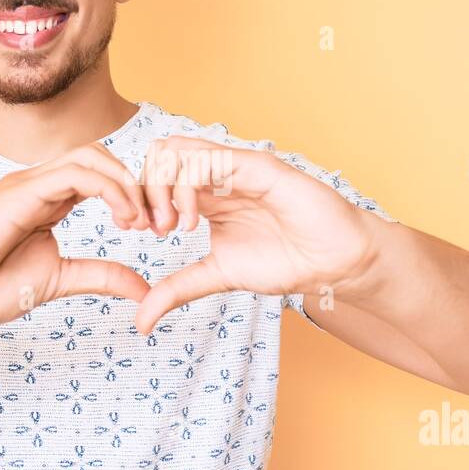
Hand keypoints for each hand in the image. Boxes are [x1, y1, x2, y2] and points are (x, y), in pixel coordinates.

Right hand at [0, 142, 154, 333]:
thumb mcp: (61, 280)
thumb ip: (102, 276)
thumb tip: (144, 288)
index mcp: (48, 199)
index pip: (100, 174)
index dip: (132, 193)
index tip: (152, 227)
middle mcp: (39, 184)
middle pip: (100, 155)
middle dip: (135, 181)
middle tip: (155, 221)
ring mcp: (28, 183)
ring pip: (91, 155)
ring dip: (126, 183)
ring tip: (140, 220)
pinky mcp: (20, 192)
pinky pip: (75, 174)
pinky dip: (108, 189)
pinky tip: (123, 218)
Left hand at [132, 136, 380, 334]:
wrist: (332, 263)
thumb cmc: (285, 261)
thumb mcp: (216, 275)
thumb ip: (177, 289)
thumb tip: (140, 320)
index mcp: (205, 192)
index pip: (154, 173)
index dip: (136, 197)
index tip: (136, 231)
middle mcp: (217, 173)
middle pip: (158, 154)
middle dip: (142, 190)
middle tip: (151, 229)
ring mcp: (237, 166)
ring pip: (177, 149)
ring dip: (161, 187)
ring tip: (171, 227)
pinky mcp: (258, 167)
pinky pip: (211, 158)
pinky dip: (188, 187)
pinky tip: (193, 222)